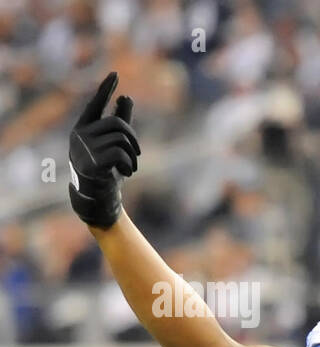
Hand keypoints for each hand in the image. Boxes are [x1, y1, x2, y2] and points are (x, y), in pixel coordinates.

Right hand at [68, 72, 140, 227]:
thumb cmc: (106, 169)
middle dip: (133, 138)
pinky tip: (127, 173)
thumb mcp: (113, 145)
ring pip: (121, 140)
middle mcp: (79, 135)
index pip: (95, 104)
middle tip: (137, 153)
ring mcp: (83, 149)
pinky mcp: (91, 162)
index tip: (115, 74)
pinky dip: (130, 164)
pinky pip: (120, 154)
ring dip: (133, 155)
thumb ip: (119, 123)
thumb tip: (127, 98)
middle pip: (116, 125)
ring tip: (131, 166)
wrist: (97, 197)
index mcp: (83, 128)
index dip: (106, 89)